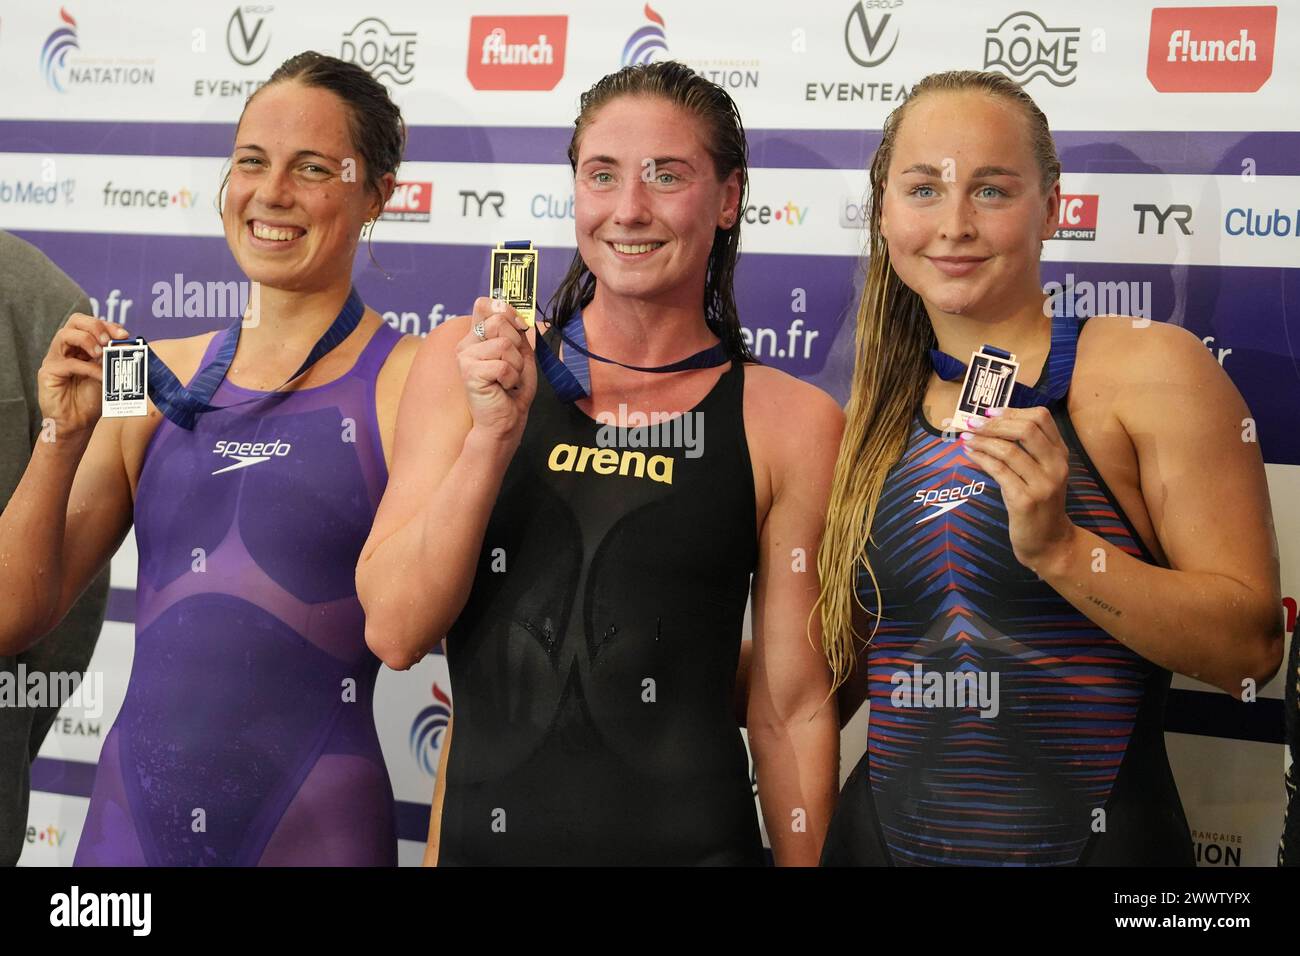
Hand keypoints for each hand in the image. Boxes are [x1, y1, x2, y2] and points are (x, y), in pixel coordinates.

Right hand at [37, 313, 130, 440]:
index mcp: (81, 346)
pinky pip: (68, 363)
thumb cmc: (92, 400)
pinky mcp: (48, 372)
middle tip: (109, 340)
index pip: (90, 324)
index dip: (107, 325)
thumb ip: (114, 360)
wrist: (78, 424)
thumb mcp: (108, 375)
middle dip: (95, 326)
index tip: (124, 334)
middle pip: (74, 321)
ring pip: (65, 335)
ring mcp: (55, 359)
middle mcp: (66, 349)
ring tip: (102, 354)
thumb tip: (128, 345)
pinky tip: (100, 376)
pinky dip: (88, 367)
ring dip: (87, 340)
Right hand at [456, 297, 536, 443]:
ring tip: (507, 379)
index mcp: (477, 336)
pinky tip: (502, 387)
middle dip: (516, 345)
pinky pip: (503, 365)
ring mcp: (465, 356)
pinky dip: (511, 378)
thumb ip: (516, 331)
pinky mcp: (469, 371)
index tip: (519, 326)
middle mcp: (467, 343)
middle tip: (511, 366)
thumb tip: (514, 310)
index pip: (485, 303)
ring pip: (504, 344)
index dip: (507, 310)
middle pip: (499, 321)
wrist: (506, 420)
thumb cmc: (513, 390)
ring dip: (515, 365)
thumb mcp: (520, 354)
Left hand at [960, 405, 1076, 573]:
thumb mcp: (1039, 473)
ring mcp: (1042, 484)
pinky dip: (980, 458)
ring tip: (965, 438)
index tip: (989, 412)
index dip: (1012, 411)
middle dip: (994, 424)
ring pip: (1009, 450)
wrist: (1048, 542)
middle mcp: (1056, 466)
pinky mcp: (1025, 500)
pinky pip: (999, 471)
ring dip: (982, 441)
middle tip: (972, 424)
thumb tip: (988, 426)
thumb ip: (1025, 450)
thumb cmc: (1039, 504)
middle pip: (1026, 429)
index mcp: (1060, 454)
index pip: (1041, 418)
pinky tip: (969, 454)